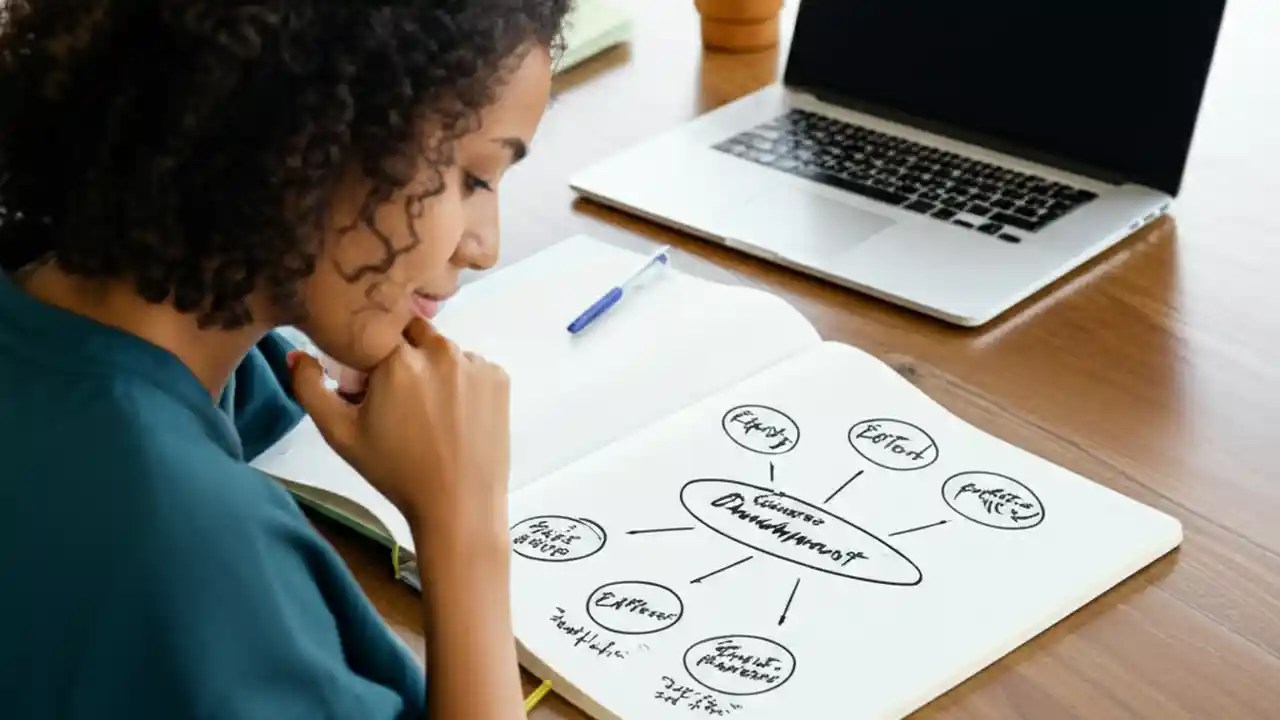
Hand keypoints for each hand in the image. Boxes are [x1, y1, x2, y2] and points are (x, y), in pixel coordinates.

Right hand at [289, 317, 511, 546]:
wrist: (458, 505)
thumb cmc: (394, 471)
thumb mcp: (341, 433)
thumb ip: (310, 388)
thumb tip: (296, 352)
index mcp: (398, 358)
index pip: (374, 331)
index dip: (367, 356)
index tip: (368, 385)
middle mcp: (440, 350)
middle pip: (411, 333)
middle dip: (401, 355)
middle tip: (399, 398)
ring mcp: (474, 362)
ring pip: (443, 350)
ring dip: (432, 367)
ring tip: (429, 412)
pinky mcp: (499, 377)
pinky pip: (471, 366)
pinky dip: (460, 382)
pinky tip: (455, 415)